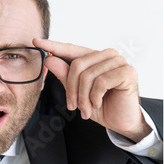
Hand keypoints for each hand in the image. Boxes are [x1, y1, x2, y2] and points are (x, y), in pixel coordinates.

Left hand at [33, 37, 148, 141]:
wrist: (122, 122)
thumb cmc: (101, 105)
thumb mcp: (78, 93)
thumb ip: (65, 76)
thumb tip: (49, 60)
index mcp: (95, 56)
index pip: (71, 49)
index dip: (54, 45)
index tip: (36, 41)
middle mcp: (107, 55)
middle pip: (77, 65)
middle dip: (71, 89)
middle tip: (72, 107)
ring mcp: (119, 61)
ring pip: (88, 75)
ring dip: (83, 97)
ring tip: (87, 109)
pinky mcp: (127, 72)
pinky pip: (101, 82)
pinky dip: (95, 97)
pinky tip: (98, 104)